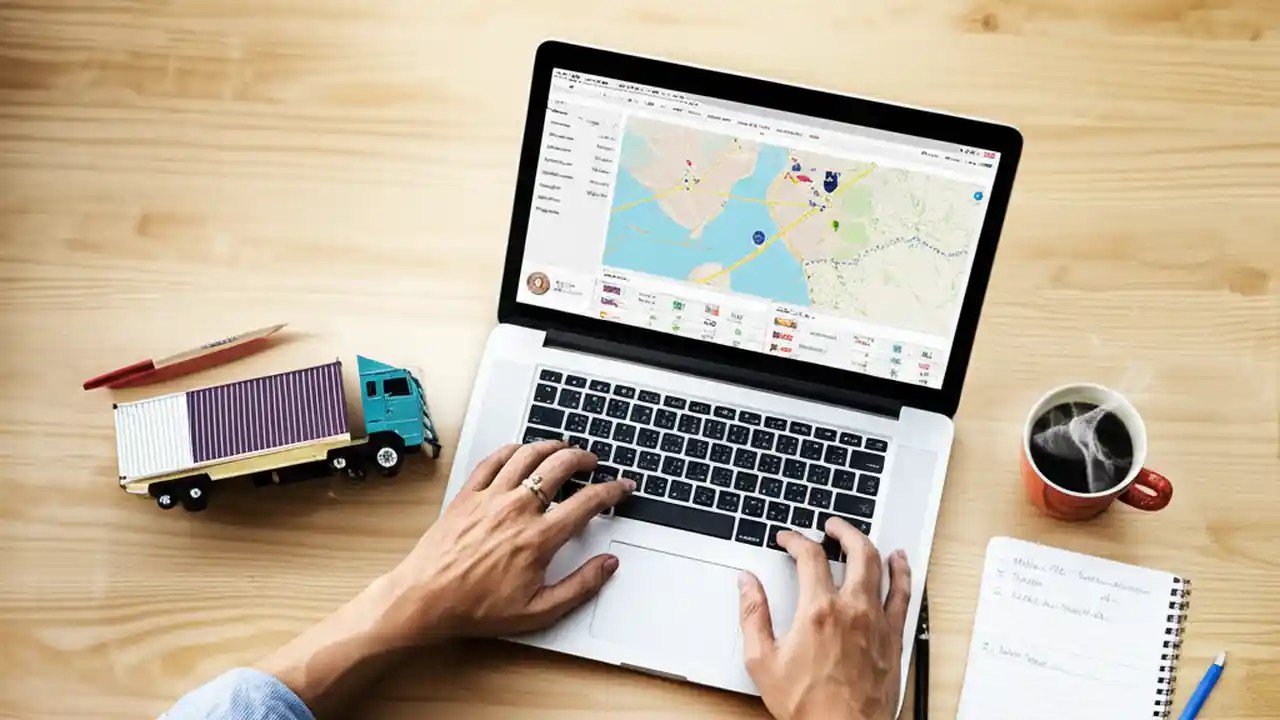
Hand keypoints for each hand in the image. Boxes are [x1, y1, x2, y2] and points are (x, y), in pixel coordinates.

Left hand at [255, 441, 631, 717]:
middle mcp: (517, 510)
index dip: (612, 491)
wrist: (426, 599)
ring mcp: (490, 498)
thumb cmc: (476, 608)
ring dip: (551, 446)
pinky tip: (521, 451)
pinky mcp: (467, 495)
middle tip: (592, 461)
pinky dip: (512, 449)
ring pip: (528, 455)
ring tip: (563, 448)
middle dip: (583, 458)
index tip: (622, 487)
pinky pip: (493, 460)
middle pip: (560, 466)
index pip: (587, 502)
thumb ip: (580, 586)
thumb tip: (607, 566)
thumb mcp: (538, 611)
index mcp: (539, 538)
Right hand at [738, 521, 910, 719]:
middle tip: (830, 525)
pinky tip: (899, 563)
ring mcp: (877, 621)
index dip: (796, 540)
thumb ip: (753, 615)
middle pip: (855, 550)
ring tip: (858, 536)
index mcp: (818, 611)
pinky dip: (902, 573)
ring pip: (880, 567)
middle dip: (841, 530)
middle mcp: (852, 608)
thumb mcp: (763, 661)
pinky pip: (903, 595)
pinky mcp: (893, 637)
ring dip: (869, 544)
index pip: (809, 556)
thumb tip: (747, 584)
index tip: (787, 539)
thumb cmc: (808, 705)